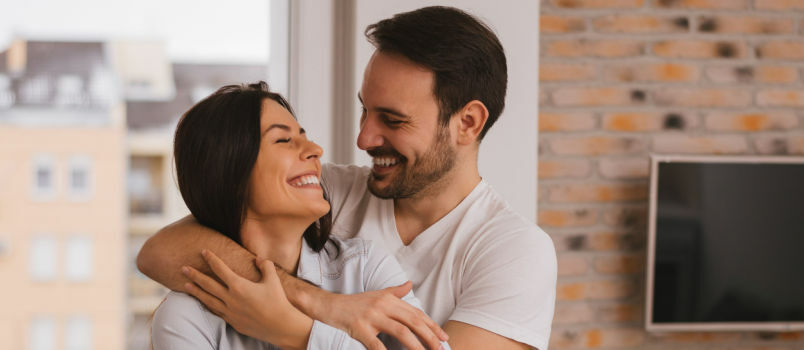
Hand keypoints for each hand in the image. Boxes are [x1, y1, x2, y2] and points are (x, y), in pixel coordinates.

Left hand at [182, 249, 311, 348]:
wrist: (280, 326)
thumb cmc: (278, 301)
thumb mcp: (273, 279)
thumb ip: (265, 266)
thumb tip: (258, 258)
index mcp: (239, 286)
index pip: (221, 269)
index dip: (211, 259)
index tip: (203, 251)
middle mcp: (231, 298)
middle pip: (208, 284)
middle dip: (195, 275)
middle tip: (183, 268)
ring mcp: (230, 311)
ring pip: (208, 299)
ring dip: (196, 291)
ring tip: (186, 285)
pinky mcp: (232, 321)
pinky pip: (216, 311)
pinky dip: (207, 305)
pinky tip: (203, 302)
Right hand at [313, 281, 446, 349]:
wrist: (329, 306)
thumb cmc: (355, 303)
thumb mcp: (377, 294)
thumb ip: (395, 292)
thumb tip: (410, 284)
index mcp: (389, 299)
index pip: (416, 313)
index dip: (431, 325)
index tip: (443, 337)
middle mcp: (383, 306)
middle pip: (412, 321)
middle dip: (429, 336)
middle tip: (440, 348)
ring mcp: (371, 317)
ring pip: (400, 331)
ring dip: (415, 345)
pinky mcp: (360, 328)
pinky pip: (376, 343)